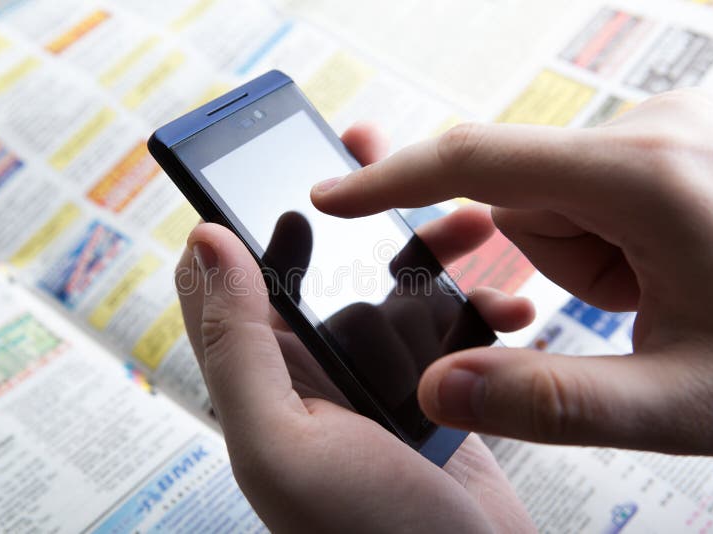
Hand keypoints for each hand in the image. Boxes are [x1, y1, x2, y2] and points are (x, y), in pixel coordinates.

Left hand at [175, 125, 534, 532]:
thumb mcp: (283, 442)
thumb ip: (237, 345)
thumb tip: (205, 241)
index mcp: (266, 380)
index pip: (235, 281)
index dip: (252, 218)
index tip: (291, 168)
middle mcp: (315, 377)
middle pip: (327, 275)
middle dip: (367, 227)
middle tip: (409, 176)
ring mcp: (378, 385)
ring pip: (394, 294)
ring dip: (436, 261)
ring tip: (481, 231)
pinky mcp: (434, 394)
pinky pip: (446, 331)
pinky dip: (477, 312)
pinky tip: (507, 308)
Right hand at [311, 89, 712, 454]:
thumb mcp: (678, 401)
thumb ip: (552, 401)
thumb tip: (439, 389)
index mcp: (648, 178)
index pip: (480, 159)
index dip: (393, 179)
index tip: (331, 198)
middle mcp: (651, 133)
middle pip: (523, 193)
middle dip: (548, 260)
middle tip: (626, 305)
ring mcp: (662, 133)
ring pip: (554, 195)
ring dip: (577, 255)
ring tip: (654, 292)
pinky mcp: (666, 147)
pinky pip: (586, 188)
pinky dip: (594, 238)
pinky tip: (653, 268)